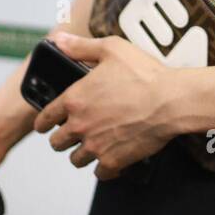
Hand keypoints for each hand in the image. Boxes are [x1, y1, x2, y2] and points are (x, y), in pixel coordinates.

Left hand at [33, 33, 178, 180]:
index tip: (46, 125)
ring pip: (75, 160)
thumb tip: (58, 41)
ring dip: (82, 154)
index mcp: (74, 99)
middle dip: (62, 139)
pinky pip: (99, 173)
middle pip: (57, 143)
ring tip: (92, 146)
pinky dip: (104, 168)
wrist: (171, 101)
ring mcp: (96, 146)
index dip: (43, 122)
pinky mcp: (113, 161)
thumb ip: (80, 47)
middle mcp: (80, 125)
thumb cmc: (144, 74)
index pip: (45, 118)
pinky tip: (111, 157)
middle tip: (72, 135)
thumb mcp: (111, 49)